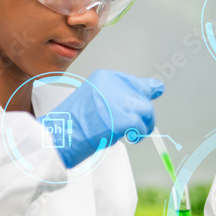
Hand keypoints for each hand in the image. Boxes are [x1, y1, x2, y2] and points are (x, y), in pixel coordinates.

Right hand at [41, 70, 163, 168]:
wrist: (60, 135)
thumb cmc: (73, 123)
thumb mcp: (93, 100)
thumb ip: (114, 98)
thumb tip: (138, 100)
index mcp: (104, 78)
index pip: (133, 82)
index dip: (146, 89)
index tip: (156, 90)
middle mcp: (113, 85)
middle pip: (143, 97)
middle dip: (144, 114)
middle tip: (139, 128)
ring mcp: (119, 102)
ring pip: (147, 111)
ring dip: (145, 125)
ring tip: (136, 135)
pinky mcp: (122, 119)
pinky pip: (141, 126)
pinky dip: (139, 135)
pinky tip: (131, 138)